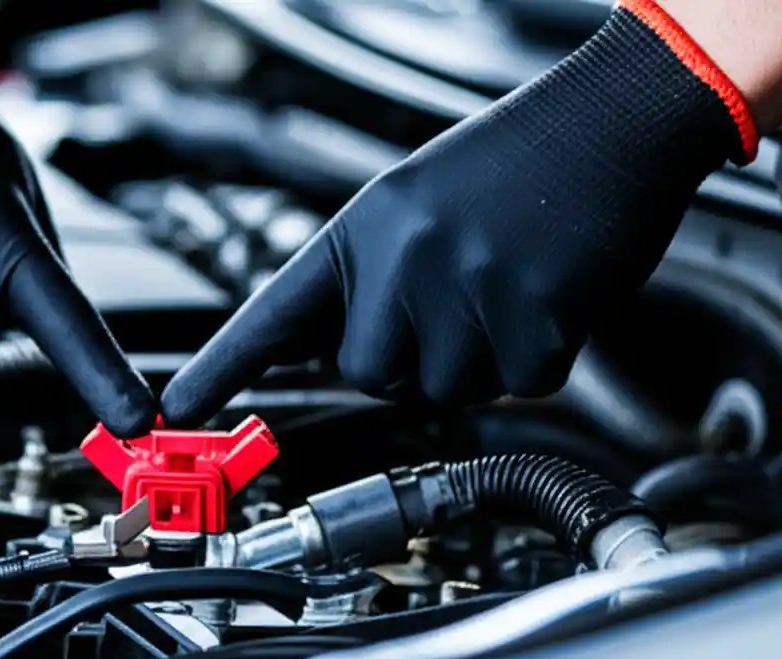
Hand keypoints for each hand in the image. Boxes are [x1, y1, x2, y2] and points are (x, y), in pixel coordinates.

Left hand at [162, 1, 754, 425]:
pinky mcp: (533, 318)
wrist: (609, 121)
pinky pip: (518, 385)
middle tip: (453, 307)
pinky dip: (538, 357)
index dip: (223, 367)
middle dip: (409, 363)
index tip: (177, 409)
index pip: (276, 312)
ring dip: (479, 360)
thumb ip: (370, 278)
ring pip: (446, 391)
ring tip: (507, 286)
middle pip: (370, 377)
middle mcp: (401, 259)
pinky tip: (548, 297)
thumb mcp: (411, 206)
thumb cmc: (513, 165)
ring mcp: (465, 289)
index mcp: (362, 229)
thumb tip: (343, 355)